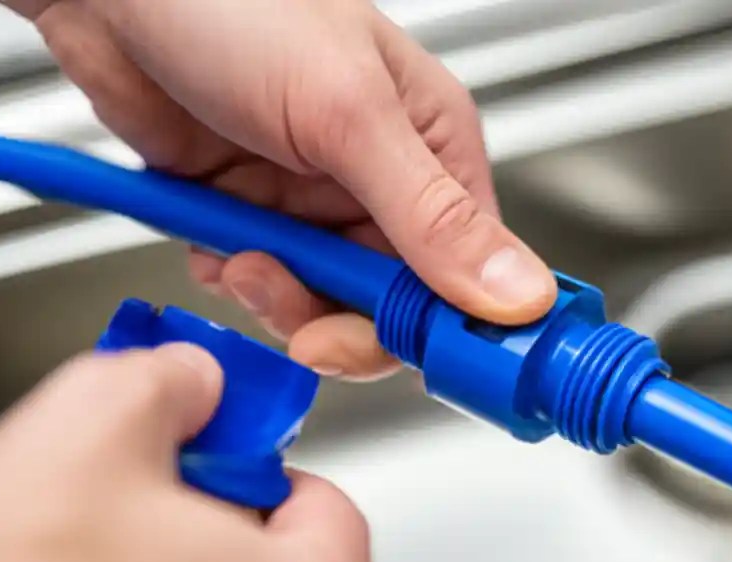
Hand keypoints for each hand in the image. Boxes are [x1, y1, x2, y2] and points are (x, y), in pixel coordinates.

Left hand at [5, 0, 557, 379]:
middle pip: (393, 303)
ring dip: (280, 297)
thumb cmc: (236, 4)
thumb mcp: (348, 113)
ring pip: (324, 303)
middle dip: (342, 319)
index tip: (404, 355)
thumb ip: (430, 215)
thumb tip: (517, 291)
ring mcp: (314, 199)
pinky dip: (236, 280)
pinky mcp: (254, 212)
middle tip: (304, 324)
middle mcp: (382, 181)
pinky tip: (214, 244)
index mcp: (433, 147)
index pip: (469, 270)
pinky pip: (263, 283)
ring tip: (244, 260)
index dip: (444, 325)